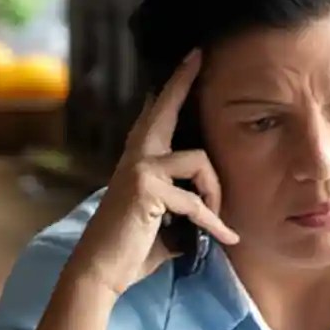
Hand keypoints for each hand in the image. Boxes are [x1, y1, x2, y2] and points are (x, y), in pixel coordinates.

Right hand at [66, 50, 238, 295]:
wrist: (102, 271)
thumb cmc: (131, 250)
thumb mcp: (162, 222)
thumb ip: (181, 208)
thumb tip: (207, 216)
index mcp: (138, 161)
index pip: (156, 118)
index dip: (172, 90)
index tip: (188, 62)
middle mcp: (136, 157)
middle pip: (165, 110)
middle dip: (182, 83)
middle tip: (199, 57)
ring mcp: (140, 169)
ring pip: (199, 161)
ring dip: (215, 192)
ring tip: (218, 218)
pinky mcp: (147, 188)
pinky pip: (197, 201)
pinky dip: (215, 222)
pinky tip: (227, 236)